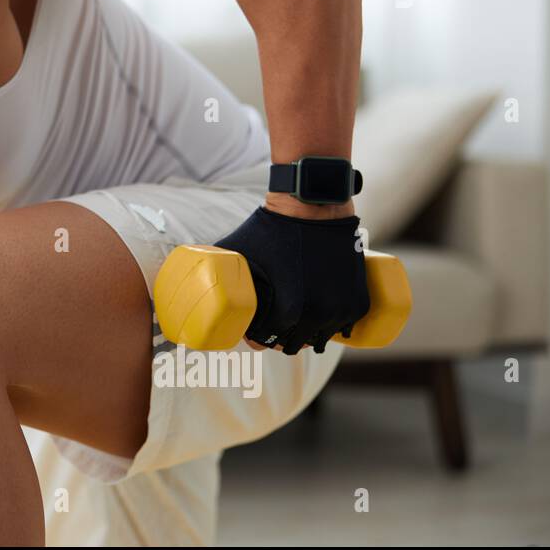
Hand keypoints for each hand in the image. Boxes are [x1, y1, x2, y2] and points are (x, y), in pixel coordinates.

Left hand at [213, 201, 369, 354]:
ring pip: (320, 339)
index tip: (253, 329)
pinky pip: (344, 327)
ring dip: (308, 334)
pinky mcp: (359, 299)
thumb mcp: (238, 254)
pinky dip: (332, 326)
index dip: (255, 338)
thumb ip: (218, 277)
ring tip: (295, 318)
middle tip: (272, 322)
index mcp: (288, 311)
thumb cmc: (271, 229)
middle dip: (280, 337)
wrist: (313, 205)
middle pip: (293, 344)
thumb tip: (190, 291)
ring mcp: (341, 308)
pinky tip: (319, 319)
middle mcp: (318, 315)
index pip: (266, 343)